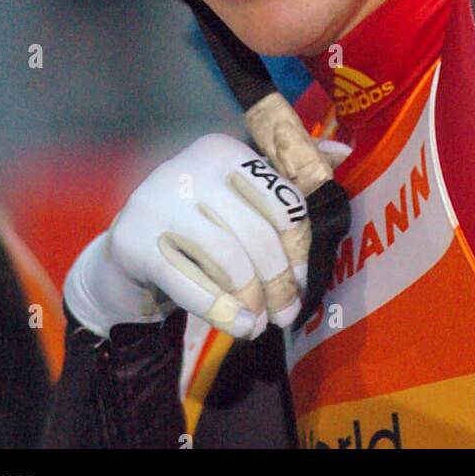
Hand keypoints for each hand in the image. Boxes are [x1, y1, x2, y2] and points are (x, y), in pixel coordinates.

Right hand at [63, 133, 316, 341]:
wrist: (130, 244)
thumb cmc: (200, 217)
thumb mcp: (239, 190)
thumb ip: (290, 171)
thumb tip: (344, 149)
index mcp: (224, 150)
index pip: (281, 200)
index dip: (300, 246)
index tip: (305, 278)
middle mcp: (191, 167)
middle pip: (257, 234)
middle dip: (279, 282)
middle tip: (287, 313)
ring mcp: (158, 202)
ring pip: (229, 261)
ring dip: (253, 301)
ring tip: (261, 324)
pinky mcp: (135, 241)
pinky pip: (189, 284)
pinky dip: (222, 312)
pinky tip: (239, 326)